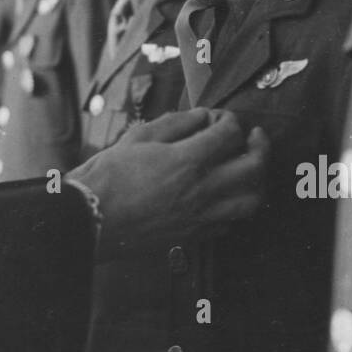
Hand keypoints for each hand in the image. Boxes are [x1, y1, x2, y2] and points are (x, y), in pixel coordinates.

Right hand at [68, 109, 267, 260]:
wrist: (90, 218)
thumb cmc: (109, 176)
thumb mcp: (139, 137)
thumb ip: (176, 124)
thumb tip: (202, 116)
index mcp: (188, 161)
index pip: (230, 134)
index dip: (231, 120)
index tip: (222, 117)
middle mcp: (202, 190)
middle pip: (254, 167)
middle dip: (260, 146)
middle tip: (255, 137)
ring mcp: (200, 217)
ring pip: (251, 201)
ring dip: (257, 181)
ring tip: (249, 169)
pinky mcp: (193, 236)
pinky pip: (230, 223)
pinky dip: (234, 206)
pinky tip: (224, 196)